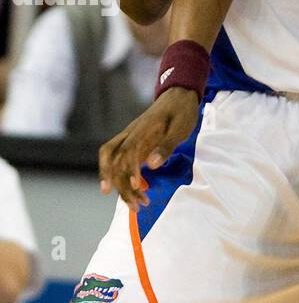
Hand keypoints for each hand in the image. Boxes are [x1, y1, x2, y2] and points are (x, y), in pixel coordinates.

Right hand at [99, 88, 199, 209]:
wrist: (178, 96)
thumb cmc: (181, 111)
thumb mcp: (180, 127)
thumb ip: (167, 145)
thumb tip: (152, 165)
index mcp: (141, 130)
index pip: (128, 150)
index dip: (129, 169)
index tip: (137, 186)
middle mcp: (130, 135)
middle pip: (114, 160)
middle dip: (120, 185)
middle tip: (135, 207)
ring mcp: (130, 140)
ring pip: (114, 164)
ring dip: (122, 186)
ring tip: (136, 206)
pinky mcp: (134, 146)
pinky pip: (122, 164)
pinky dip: (125, 179)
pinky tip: (136, 192)